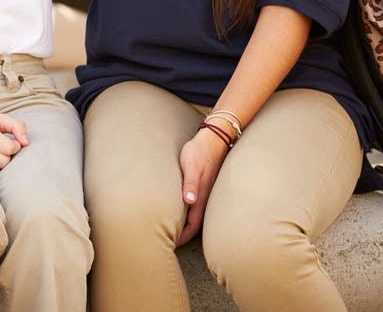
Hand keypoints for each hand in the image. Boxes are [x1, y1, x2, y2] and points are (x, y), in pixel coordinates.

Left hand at [177, 128, 228, 245]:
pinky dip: (189, 213)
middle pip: (195, 224)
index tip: (172, 245)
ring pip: (196, 215)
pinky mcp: (204, 185)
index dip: (182, 237)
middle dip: (184, 235)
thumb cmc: (199, 151)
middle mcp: (205, 198)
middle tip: (169, 241)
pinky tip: (181, 210)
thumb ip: (190, 184)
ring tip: (173, 230)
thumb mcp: (191, 166)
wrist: (213, 138)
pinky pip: (197, 205)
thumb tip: (190, 201)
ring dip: (186, 225)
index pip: (192, 226)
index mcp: (202, 196)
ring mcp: (206, 192)